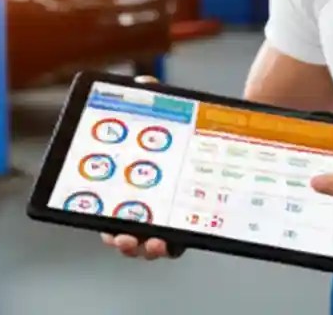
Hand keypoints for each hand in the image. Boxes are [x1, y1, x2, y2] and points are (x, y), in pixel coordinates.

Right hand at [98, 73, 185, 259]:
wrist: (226, 137)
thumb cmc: (188, 129)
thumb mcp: (168, 111)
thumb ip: (153, 95)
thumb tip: (144, 82)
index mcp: (135, 188)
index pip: (114, 212)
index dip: (106, 223)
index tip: (106, 226)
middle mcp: (150, 208)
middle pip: (130, 235)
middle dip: (124, 241)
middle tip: (126, 238)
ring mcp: (171, 219)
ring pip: (154, 245)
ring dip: (149, 249)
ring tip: (154, 243)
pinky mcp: (194, 224)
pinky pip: (180, 242)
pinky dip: (174, 245)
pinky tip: (173, 240)